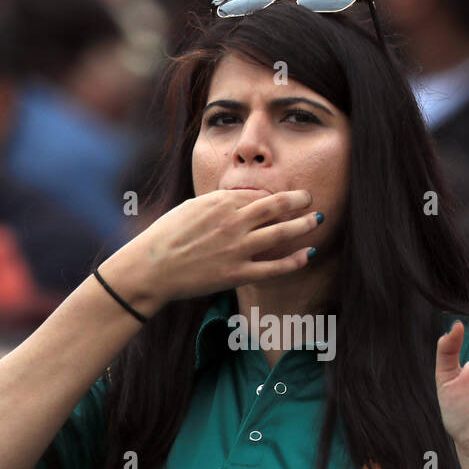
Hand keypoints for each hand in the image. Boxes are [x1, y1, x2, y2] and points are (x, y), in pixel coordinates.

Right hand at [103, 188, 321, 312]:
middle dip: (298, 200)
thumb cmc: (166, 237)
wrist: (151, 268)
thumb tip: (240, 200)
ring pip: (281, 233)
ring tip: (318, 220)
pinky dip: (295, 261)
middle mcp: (232, 222)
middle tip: (310, 198)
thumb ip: (218, 203)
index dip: (276, 194)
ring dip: (303, 225)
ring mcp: (236, 248)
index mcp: (220, 202)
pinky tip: (308, 255)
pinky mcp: (236, 274)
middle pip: (276, 206)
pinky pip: (274, 268)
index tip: (287, 196)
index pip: (258, 194)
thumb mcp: (191, 208)